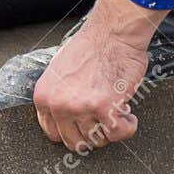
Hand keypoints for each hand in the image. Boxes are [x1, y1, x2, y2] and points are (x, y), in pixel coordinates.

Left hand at [33, 0, 166, 151]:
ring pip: (98, 140)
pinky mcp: (106, 108)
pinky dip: (128, 126)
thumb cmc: (92, 45)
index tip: (84, 127)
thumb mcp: (60, 71)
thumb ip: (59, 96)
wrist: (113, 31)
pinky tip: (128, 114)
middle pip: (75, 142)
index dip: (72, 131)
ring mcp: (81, 108)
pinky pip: (119, 133)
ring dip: (110, 127)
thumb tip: (66, 118)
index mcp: (45, 96)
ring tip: (116, 109)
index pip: (52, 133)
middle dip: (92, 134)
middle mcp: (59, 105)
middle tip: (102, 120)